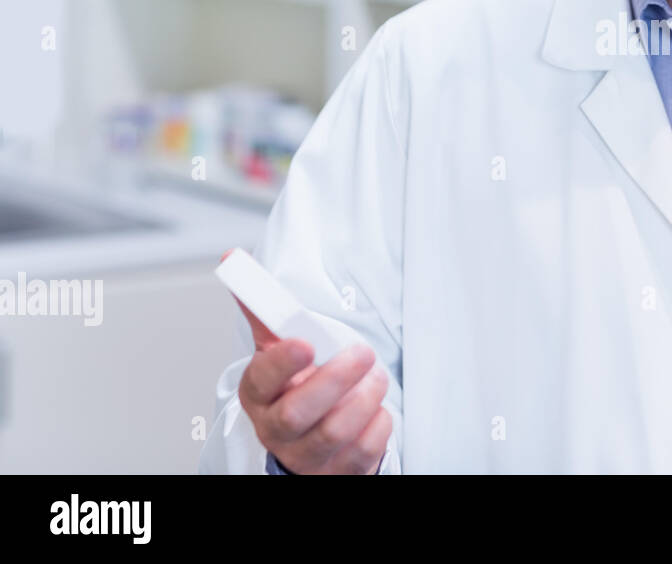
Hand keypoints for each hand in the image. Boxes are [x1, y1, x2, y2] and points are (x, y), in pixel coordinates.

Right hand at [227, 255, 390, 473]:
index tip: (306, 343)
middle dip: (337, 379)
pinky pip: (366, 450)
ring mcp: (308, 457)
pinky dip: (380, 423)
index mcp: (259, 394)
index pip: (260, 381)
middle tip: (362, 353)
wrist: (314, 439)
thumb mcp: (279, 346)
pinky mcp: (340, 472)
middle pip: (299, 413)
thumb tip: (231, 259)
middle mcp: (277, 430)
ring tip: (375, 376)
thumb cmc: (297, 386)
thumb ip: (264, 306)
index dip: (281, 362)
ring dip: (366, 397)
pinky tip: (377, 407)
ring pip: (337, 433)